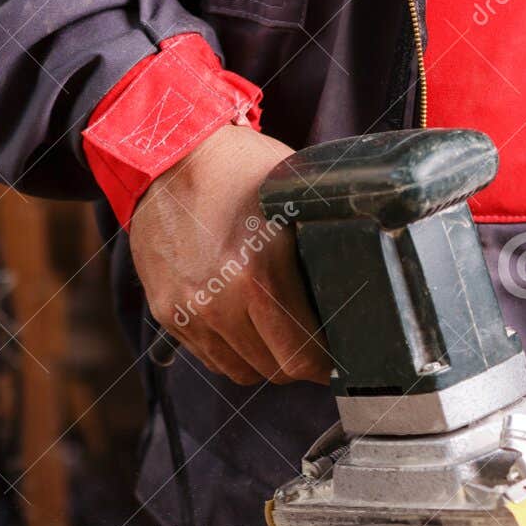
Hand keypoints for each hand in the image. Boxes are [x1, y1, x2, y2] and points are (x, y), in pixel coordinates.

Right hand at [130, 124, 328, 384]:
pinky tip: (244, 323)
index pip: (303, 357)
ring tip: (278, 333)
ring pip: (242, 371)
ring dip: (265, 359)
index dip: (326, 364)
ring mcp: (188, 310)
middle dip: (300, 362)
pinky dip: (232, 350)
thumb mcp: (295, 198)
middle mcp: (218, 301)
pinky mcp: (166, 312)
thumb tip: (359, 287)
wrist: (167, 155)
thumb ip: (323, 245)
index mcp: (258, 274)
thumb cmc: (240, 170)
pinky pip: (210, 357)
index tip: (337, 356)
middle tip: (314, 344)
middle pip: (275, 370)